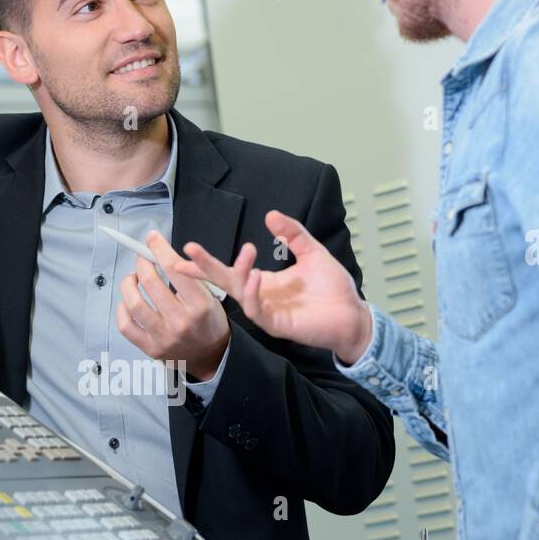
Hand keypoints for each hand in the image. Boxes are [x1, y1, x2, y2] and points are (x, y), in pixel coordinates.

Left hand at [116, 229, 229, 380]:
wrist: (210, 355)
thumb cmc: (208, 321)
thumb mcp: (211, 295)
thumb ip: (189, 275)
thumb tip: (160, 252)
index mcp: (200, 305)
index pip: (174, 268)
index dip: (159, 248)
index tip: (152, 238)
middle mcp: (181, 321)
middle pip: (150, 281)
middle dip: (142, 262)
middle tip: (142, 258)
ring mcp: (164, 337)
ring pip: (134, 303)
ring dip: (128, 283)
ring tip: (133, 278)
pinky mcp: (150, 348)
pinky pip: (126, 325)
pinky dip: (122, 309)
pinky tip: (128, 302)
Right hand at [177, 210, 372, 364]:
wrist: (353, 314)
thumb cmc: (333, 288)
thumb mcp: (311, 252)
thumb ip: (292, 234)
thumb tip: (271, 215)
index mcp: (263, 281)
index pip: (228, 270)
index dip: (206, 262)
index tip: (185, 250)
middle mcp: (259, 296)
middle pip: (224, 281)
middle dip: (204, 267)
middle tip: (187, 251)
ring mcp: (266, 311)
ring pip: (239, 294)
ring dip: (235, 273)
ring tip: (243, 253)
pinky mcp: (277, 324)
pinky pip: (257, 310)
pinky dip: (252, 293)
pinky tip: (254, 276)